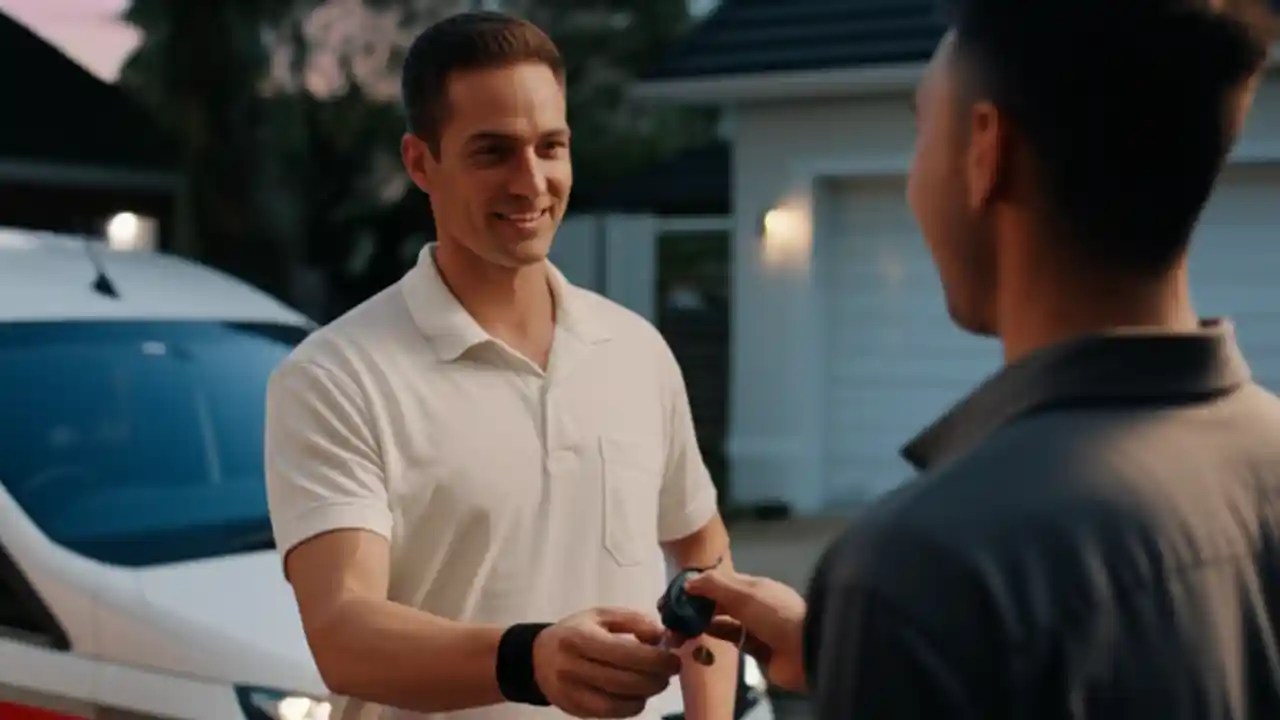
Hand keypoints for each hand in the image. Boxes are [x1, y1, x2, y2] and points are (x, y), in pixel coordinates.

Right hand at [533, 607, 682, 717]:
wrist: (538, 658)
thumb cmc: (575, 632)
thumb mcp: (601, 616)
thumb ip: (632, 620)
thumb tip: (660, 636)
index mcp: (580, 638)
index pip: (626, 654)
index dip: (656, 660)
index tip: (674, 659)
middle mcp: (573, 668)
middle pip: (626, 682)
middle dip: (656, 679)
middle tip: (669, 672)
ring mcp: (572, 693)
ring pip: (620, 703)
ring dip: (646, 694)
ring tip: (656, 682)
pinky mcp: (575, 710)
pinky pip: (611, 714)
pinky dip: (631, 706)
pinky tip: (639, 695)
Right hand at [682, 569, 807, 691]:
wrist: (807, 651)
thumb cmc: (775, 615)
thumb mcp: (745, 593)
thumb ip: (715, 585)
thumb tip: (688, 581)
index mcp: (755, 586)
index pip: (723, 582)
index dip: (700, 585)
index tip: (677, 591)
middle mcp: (755, 605)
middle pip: (721, 602)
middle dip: (698, 605)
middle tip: (673, 612)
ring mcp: (756, 628)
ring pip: (724, 622)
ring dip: (704, 622)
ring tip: (681, 625)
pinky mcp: (756, 651)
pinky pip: (731, 640)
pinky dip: (716, 637)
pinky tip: (700, 636)